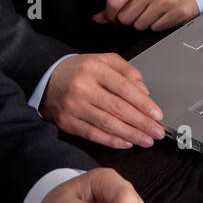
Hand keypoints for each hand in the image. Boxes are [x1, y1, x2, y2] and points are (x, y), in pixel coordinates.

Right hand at [41, 53, 164, 148]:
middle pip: (118, 108)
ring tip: (147, 140)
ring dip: (131, 134)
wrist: (46, 79)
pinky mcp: (67, 123)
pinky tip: (126, 143)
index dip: (143, 104)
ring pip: (107, 124)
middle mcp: (83, 87)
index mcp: (94, 69)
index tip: (157, 114)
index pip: (124, 88)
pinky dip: (112, 141)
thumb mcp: (103, 60)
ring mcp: (74, 106)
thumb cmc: (79, 71)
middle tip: (157, 132)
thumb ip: (127, 71)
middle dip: (141, 123)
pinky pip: (93, 134)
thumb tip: (144, 92)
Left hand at [93, 0, 199, 30]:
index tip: (114, 17)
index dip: (110, 14)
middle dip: (129, 19)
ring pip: (139, 26)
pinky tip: (162, 15)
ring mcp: (166, 1)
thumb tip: (98, 18)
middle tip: (139, 11)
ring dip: (143, 23)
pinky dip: (157, 25)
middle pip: (125, 17)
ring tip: (152, 12)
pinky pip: (155, 29)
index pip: (114, 2)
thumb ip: (118, 0)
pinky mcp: (177, 13)